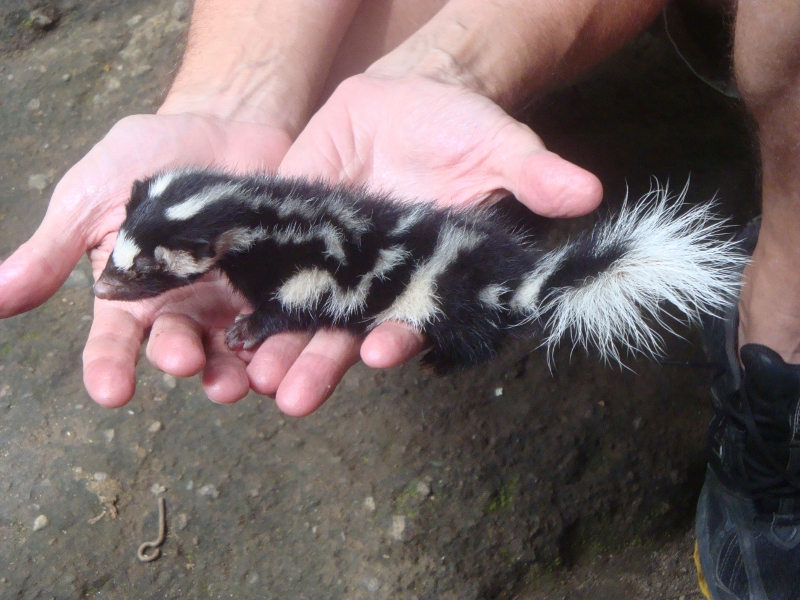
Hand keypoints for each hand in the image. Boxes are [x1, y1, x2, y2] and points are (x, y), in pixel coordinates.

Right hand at [0, 113, 291, 406]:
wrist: (220, 122)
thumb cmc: (144, 160)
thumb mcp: (89, 198)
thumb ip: (52, 250)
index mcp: (130, 294)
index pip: (114, 340)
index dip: (110, 366)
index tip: (111, 390)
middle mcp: (181, 306)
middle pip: (178, 344)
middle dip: (179, 356)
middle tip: (185, 360)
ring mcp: (230, 296)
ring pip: (230, 345)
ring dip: (232, 366)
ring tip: (238, 380)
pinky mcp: (273, 279)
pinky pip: (277, 314)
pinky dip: (278, 334)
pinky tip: (282, 348)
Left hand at [248, 72, 602, 415]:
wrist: (406, 102)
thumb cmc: (461, 129)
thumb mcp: (498, 143)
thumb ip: (532, 172)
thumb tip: (588, 191)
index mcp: (428, 276)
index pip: (417, 318)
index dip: (404, 335)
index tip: (386, 352)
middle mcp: (378, 283)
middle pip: (349, 333)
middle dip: (323, 364)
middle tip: (296, 398)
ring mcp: (332, 263)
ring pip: (301, 314)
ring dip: (278, 346)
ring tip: (252, 377)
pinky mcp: (294, 236)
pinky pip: (266, 270)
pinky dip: (245, 296)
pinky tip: (223, 322)